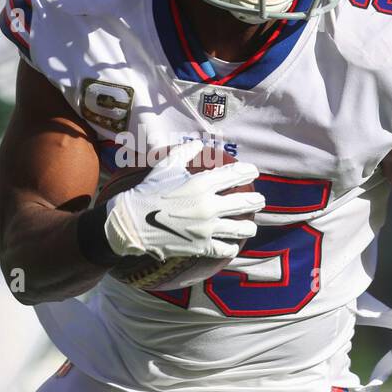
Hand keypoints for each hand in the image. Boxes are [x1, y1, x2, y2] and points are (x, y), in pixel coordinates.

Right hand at [103, 140, 264, 260]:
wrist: (131, 222)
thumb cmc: (148, 192)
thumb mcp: (165, 166)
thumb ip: (185, 152)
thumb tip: (199, 143)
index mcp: (201, 184)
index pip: (235, 175)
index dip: (247, 172)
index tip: (253, 172)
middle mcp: (209, 206)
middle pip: (244, 203)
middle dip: (256, 201)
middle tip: (260, 200)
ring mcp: (207, 228)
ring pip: (240, 228)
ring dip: (248, 226)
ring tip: (250, 226)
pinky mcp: (201, 246)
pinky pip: (225, 249)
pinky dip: (231, 247)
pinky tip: (232, 246)